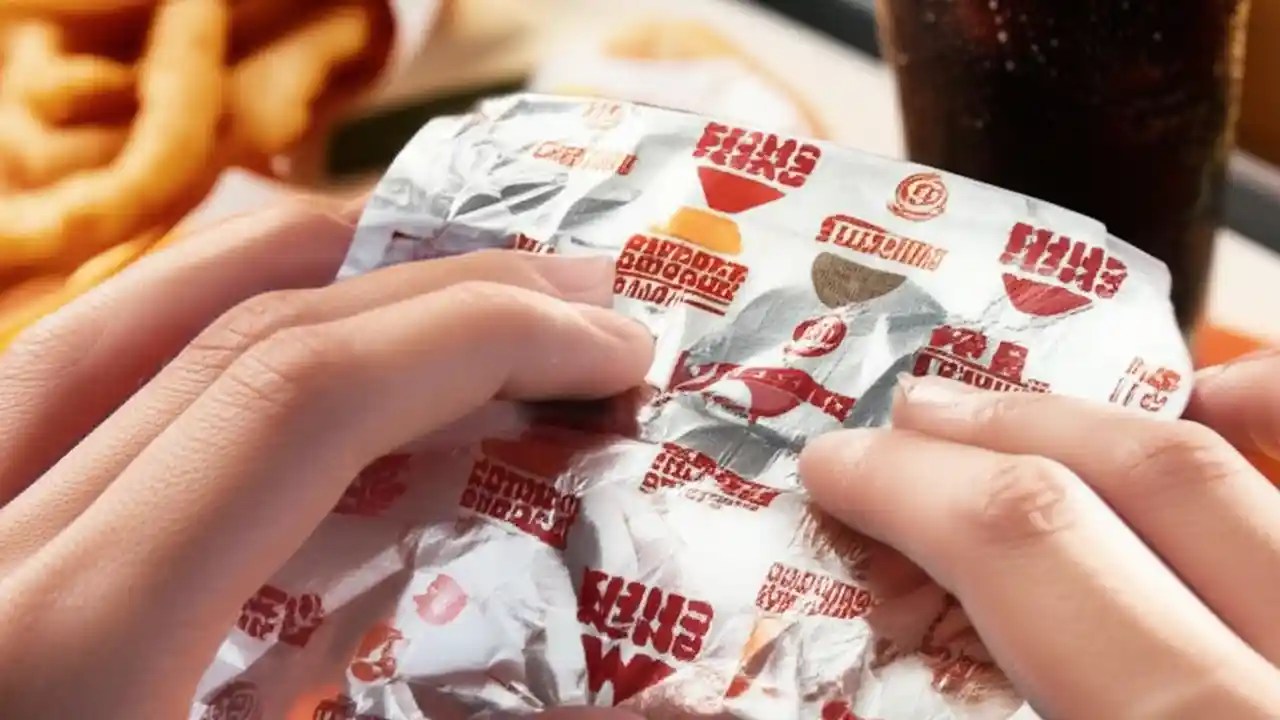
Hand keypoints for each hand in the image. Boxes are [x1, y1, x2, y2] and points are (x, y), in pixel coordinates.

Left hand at [0, 198, 649, 719]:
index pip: (299, 398)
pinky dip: (195, 331)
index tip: (608, 342)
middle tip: (573, 295)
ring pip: (124, 321)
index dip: (477, 334)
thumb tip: (673, 706)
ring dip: (311, 269)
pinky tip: (284, 343)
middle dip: (432, 289)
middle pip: (233, 332)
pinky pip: (65, 384)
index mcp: (70, 645)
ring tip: (447, 269)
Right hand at [801, 368, 1279, 718]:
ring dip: (1106, 419)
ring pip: (1228, 471)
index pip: (1031, 550)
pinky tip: (1229, 392)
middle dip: (992, 434)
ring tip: (1014, 406)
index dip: (914, 490)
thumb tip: (859, 639)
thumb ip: (974, 708)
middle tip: (910, 422)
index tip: (843, 470)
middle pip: (1132, 483)